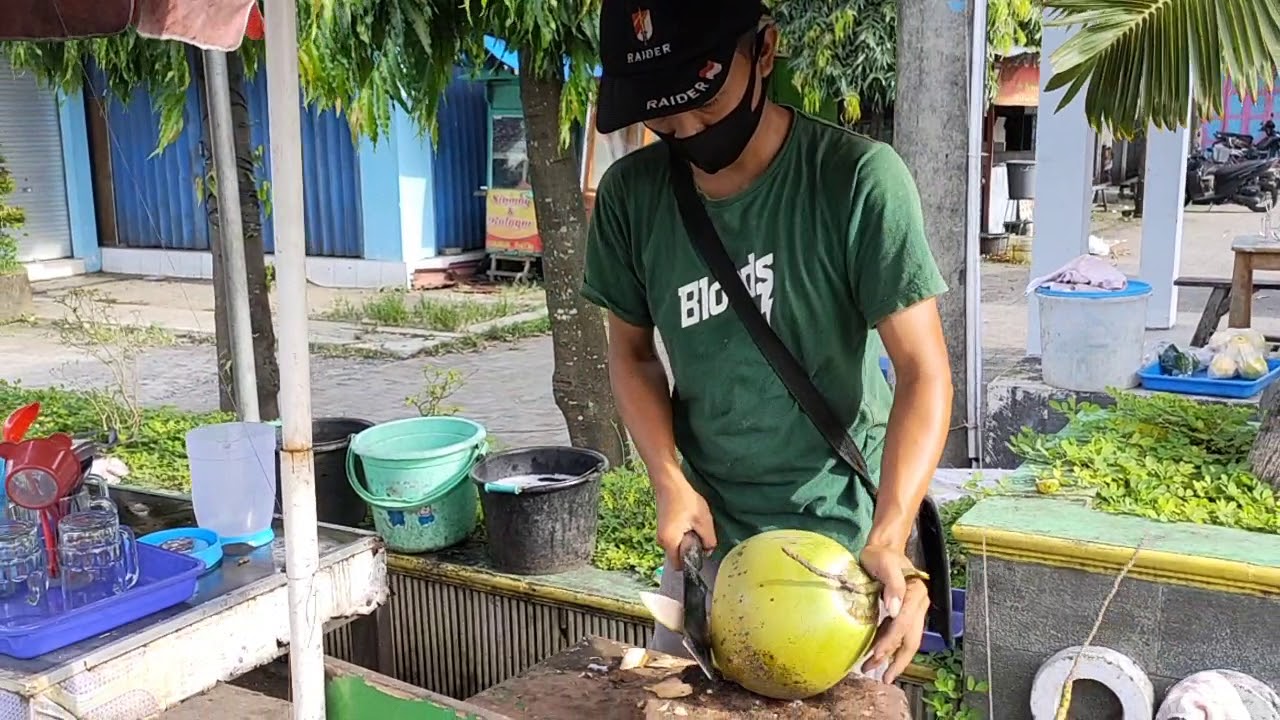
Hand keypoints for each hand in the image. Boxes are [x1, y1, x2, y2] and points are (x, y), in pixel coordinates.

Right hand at [653, 473, 716, 569]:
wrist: (669, 482)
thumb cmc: (685, 500)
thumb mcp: (704, 521)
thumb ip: (709, 540)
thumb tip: (708, 551)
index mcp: (670, 542)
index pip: (679, 566)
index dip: (691, 562)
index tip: (700, 552)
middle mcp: (661, 541)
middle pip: (678, 555)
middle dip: (690, 549)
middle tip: (699, 533)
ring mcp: (661, 534)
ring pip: (677, 546)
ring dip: (687, 540)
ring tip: (693, 524)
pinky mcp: (663, 527)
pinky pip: (675, 538)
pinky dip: (683, 533)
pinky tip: (688, 519)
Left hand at [859, 544, 929, 683]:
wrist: (884, 547)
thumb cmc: (881, 555)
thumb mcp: (884, 563)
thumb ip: (893, 585)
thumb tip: (894, 610)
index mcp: (916, 594)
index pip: (903, 624)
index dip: (890, 641)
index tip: (875, 655)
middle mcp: (919, 605)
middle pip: (911, 639)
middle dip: (897, 661)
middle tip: (883, 677)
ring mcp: (914, 610)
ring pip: (906, 640)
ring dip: (891, 657)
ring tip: (872, 669)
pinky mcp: (905, 612)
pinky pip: (899, 634)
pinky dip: (888, 646)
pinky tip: (875, 653)